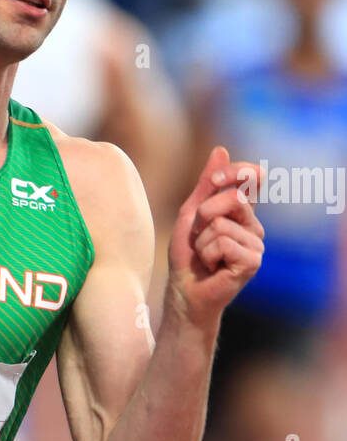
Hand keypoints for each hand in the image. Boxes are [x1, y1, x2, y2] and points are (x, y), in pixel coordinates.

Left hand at [167, 145, 264, 326]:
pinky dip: (208, 254)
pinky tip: (213, 267)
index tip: (213, 181)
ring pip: (222, 224)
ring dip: (202, 241)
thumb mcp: (191, 214)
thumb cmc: (187, 255)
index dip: (236, 171)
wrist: (184, 290)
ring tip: (205, 256)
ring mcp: (256, 243)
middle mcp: (253, 225)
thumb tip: (221, 149)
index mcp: (242, 211)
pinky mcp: (253, 261)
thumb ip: (206, 184)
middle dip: (204, 216)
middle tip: (199, 238)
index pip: (252, 177)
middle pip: (234, 198)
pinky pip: (223, 243)